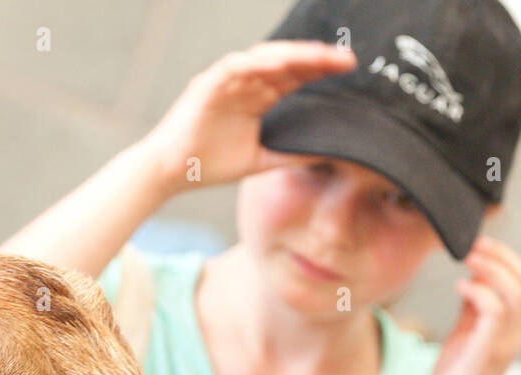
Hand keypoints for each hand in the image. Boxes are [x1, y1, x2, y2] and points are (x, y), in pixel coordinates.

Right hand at [137, 40, 356, 192]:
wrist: (172, 172)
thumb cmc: (209, 164)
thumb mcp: (261, 161)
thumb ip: (291, 155)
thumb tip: (327, 155)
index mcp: (256, 98)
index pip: (293, 77)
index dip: (319, 70)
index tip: (348, 68)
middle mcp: (244, 84)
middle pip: (284, 63)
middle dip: (314, 59)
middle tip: (345, 59)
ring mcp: (226, 82)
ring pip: (262, 59)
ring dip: (291, 55)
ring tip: (318, 56)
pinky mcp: (207, 86)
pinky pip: (233, 68)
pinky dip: (254, 64)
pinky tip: (277, 63)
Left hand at [428, 235, 520, 374]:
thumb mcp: (465, 336)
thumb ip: (473, 310)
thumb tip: (472, 279)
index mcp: (511, 329)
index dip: (505, 258)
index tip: (477, 246)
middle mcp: (514, 334)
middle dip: (501, 256)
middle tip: (472, 245)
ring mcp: (504, 343)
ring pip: (516, 293)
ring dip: (491, 268)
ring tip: (466, 258)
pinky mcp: (487, 352)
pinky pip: (496, 312)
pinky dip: (479, 291)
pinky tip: (459, 287)